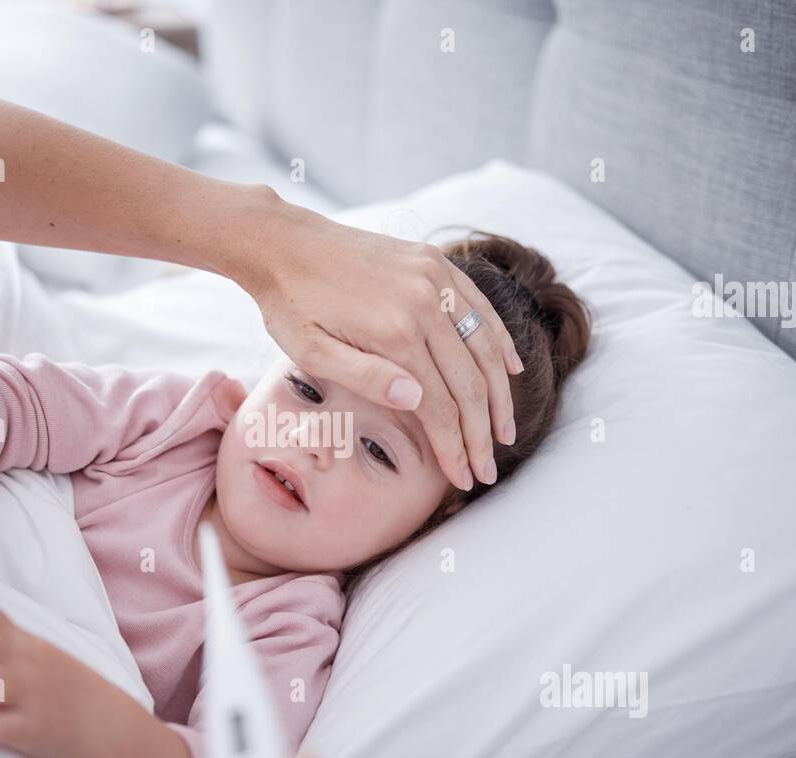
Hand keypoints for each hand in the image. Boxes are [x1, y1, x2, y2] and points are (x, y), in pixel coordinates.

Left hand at [243, 201, 522, 490]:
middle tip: (487, 471)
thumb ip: (364, 378)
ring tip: (504, 432)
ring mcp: (434, 278)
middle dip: (481, 434)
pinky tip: (512, 369)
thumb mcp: (310, 352)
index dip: (455, 447)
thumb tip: (419, 401)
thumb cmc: (289, 304)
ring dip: (500, 395)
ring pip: (484, 347)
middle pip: (469, 383)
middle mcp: (424, 303)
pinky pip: (479, 307)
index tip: (464, 478)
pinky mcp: (434, 262)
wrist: (283, 241)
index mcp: (393, 333)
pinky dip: (499, 341)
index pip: (440, 405)